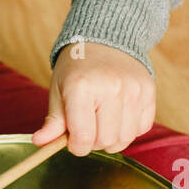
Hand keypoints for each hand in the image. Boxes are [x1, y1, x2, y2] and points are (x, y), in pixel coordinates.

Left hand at [31, 42, 155, 155]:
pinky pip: (142, 128)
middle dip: (93, 143)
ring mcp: (134, 90)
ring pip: (125, 138)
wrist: (105, 41)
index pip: (84, 137)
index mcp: (82, 88)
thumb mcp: (59, 92)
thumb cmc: (77, 70)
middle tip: (87, 130)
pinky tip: (118, 117)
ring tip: (102, 125)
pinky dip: (129, 130)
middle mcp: (111, 88)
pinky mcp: (149, 91)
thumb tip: (39, 142)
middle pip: (106, 141)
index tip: (73, 141)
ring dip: (112, 140)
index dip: (76, 147)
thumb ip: (52, 122)